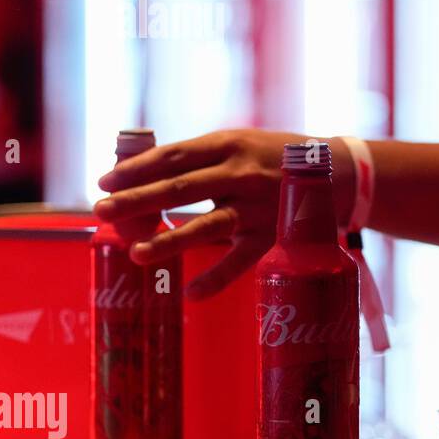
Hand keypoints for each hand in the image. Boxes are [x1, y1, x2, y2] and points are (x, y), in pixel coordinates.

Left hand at [93, 128, 347, 300]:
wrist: (337, 173)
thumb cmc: (274, 157)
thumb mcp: (239, 144)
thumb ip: (199, 159)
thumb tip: (138, 174)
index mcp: (229, 145)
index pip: (173, 157)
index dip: (135, 169)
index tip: (104, 180)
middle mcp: (242, 175)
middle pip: (180, 189)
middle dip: (136, 201)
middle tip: (101, 210)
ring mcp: (258, 208)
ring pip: (207, 227)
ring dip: (169, 241)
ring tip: (137, 254)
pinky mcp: (273, 237)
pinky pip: (240, 263)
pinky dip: (215, 280)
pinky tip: (189, 294)